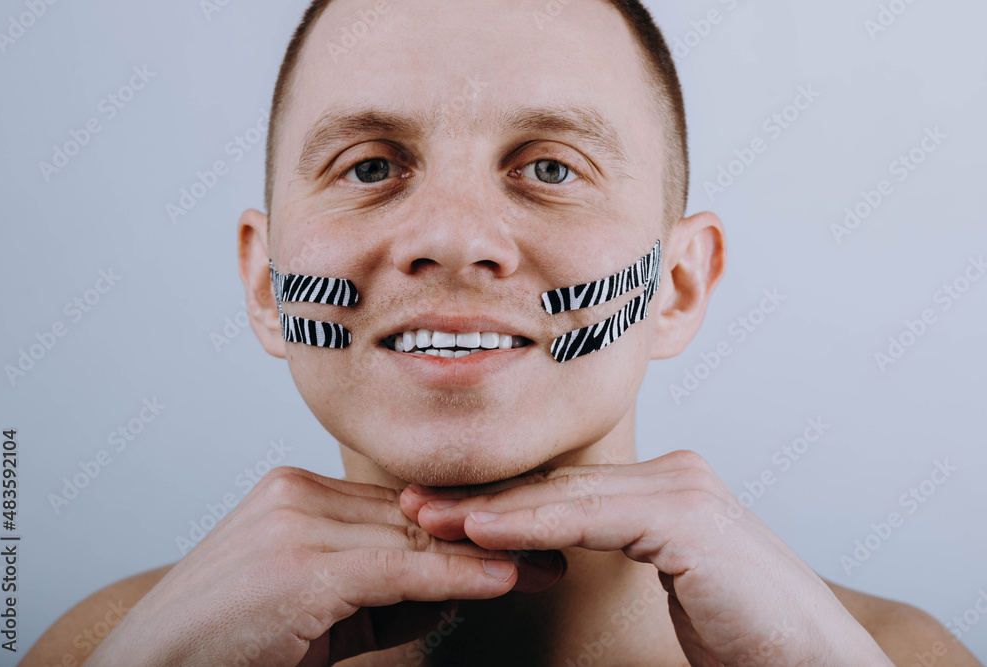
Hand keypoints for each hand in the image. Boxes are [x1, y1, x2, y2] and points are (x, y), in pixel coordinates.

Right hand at [83, 466, 564, 665]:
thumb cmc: (229, 645)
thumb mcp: (315, 609)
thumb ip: (379, 592)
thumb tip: (450, 589)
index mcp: (298, 493)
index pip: (400, 506)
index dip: (463, 523)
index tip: (514, 533)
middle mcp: (298, 494)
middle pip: (416, 517)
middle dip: (486, 535)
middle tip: (549, 548)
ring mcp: (298, 523)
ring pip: (414, 539)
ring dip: (484, 557)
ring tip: (543, 567)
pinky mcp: (304, 566)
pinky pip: (398, 569)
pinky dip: (454, 576)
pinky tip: (500, 580)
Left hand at [399, 450, 892, 665]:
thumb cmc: (744, 638)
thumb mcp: (664, 585)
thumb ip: (615, 550)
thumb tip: (548, 550)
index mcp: (666, 488)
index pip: (564, 490)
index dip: (498, 502)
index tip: (438, 514)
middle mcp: (674, 475)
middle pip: (556, 485)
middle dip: (481, 499)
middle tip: (411, 505)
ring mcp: (683, 489)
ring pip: (565, 496)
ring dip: (490, 510)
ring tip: (424, 518)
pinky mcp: (688, 516)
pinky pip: (590, 517)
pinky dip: (530, 524)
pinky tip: (479, 531)